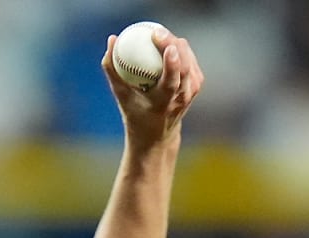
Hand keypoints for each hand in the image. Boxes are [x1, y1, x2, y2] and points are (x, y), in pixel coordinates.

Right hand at [100, 26, 203, 146]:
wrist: (157, 134)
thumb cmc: (134, 112)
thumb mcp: (120, 94)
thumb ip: (112, 69)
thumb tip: (111, 40)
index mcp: (164, 102)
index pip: (172, 81)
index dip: (172, 63)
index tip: (167, 47)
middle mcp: (182, 97)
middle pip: (184, 66)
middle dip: (172, 44)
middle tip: (156, 32)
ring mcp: (192, 90)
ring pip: (189, 58)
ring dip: (175, 43)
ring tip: (160, 34)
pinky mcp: (197, 83)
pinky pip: (190, 59)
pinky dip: (179, 48)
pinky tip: (167, 41)